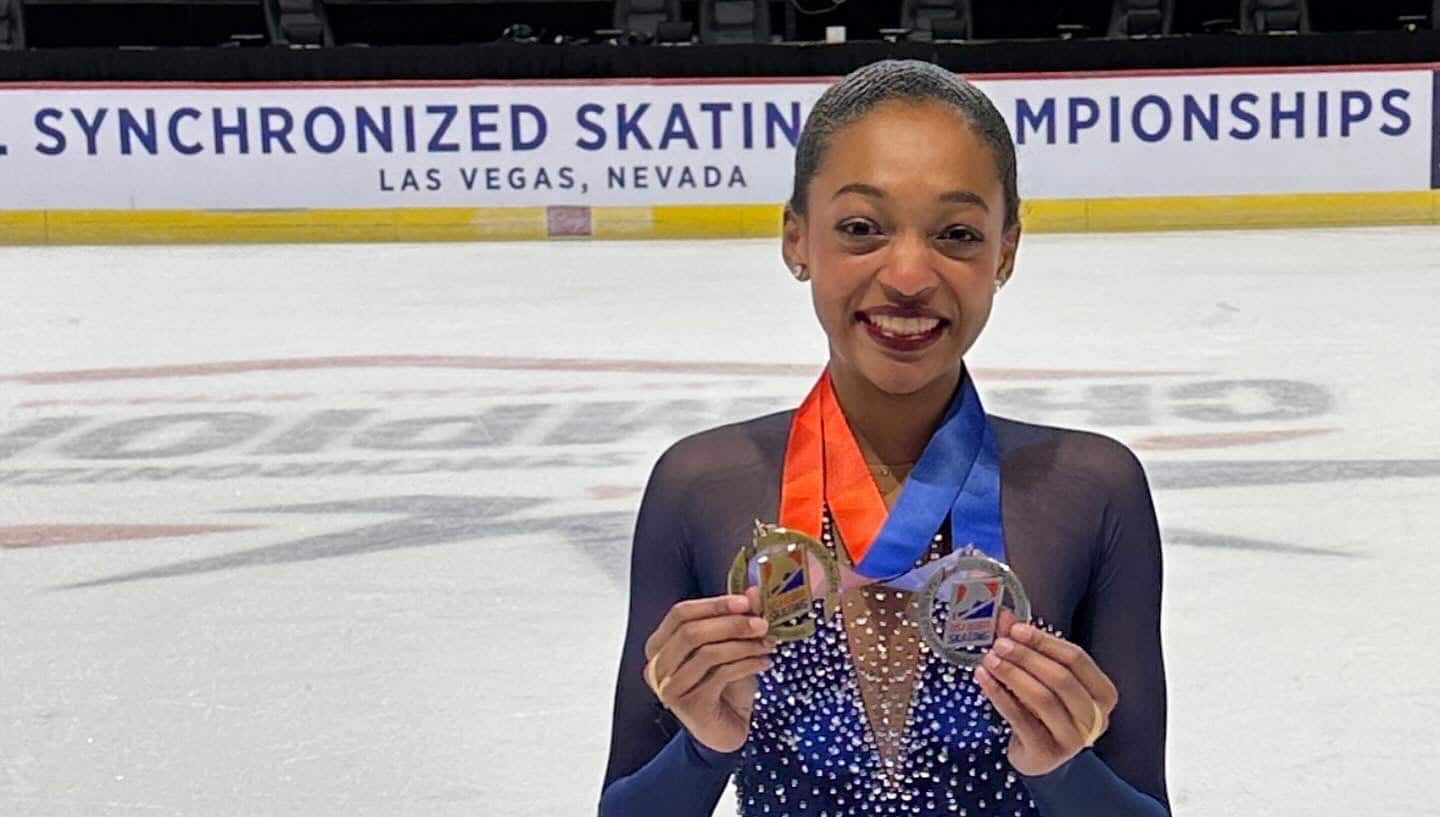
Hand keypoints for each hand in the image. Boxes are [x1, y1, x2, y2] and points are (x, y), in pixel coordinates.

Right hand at [643, 588, 773, 753]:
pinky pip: (719, 675)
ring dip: (742, 645)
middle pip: (691, 632)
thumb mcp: (731, 646)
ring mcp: (669, 687)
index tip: (746, 601)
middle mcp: (657, 666)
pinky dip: (746, 664)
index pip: (680, 613)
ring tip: (767, 643)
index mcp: (660, 645)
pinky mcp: (688, 705)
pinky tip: (764, 662)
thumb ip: (738, 618)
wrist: (726, 730)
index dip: (714, 604)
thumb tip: (754, 591)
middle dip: (731, 624)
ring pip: (706, 653)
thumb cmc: (724, 686)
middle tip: (762, 623)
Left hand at [972, 608, 1118, 776]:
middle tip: (999, 643)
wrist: (1041, 756)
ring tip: (989, 659)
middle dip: (1026, 657)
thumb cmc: (1048, 710)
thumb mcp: (1044, 677)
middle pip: (1060, 678)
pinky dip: (999, 695)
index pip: (1077, 659)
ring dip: (1012, 674)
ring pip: (1042, 699)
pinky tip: (983, 678)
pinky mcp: (1046, 753)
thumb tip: (1004, 616)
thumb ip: (1028, 646)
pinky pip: (1020, 719)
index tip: (1016, 629)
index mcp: (1102, 693)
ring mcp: (1072, 739)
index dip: (1045, 641)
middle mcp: (1095, 717)